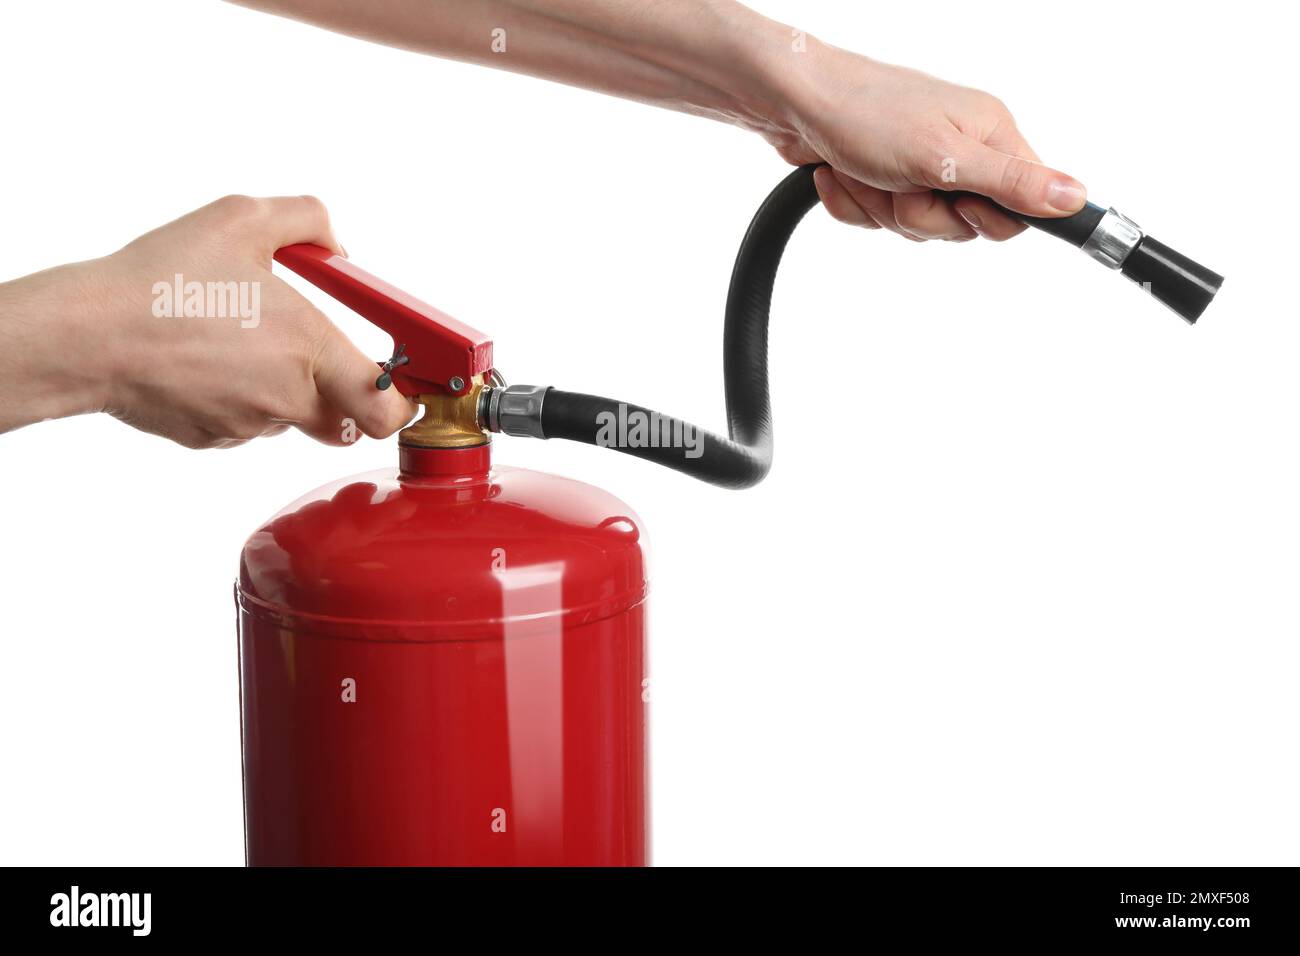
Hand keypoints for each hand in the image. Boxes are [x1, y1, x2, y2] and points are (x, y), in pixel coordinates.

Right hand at [0, 195, 414, 446]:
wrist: (90, 333)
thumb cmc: (163, 281)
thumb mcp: (243, 219)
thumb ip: (307, 220)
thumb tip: (337, 245)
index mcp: (311, 352)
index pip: (389, 411)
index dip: (403, 403)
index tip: (402, 385)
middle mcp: (288, 399)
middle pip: (345, 422)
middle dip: (344, 394)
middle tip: (321, 358)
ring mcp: (248, 426)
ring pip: (291, 420)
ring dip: (285, 392)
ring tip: (240, 343)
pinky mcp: (212, 440)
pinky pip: (245, 426)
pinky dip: (239, 400)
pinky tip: (207, 363)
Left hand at [762, 45, 1087, 241]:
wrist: (789, 101)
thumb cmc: (864, 114)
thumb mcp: (944, 156)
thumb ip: (1011, 183)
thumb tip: (1077, 198)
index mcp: (989, 134)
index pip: (1018, 208)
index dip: (983, 217)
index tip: (956, 202)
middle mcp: (960, 148)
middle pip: (962, 225)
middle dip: (920, 215)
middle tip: (900, 183)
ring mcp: (919, 164)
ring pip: (916, 225)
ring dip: (879, 208)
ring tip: (865, 171)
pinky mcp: (882, 177)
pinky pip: (878, 218)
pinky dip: (853, 204)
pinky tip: (838, 174)